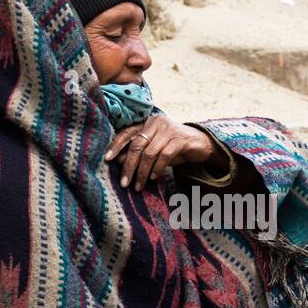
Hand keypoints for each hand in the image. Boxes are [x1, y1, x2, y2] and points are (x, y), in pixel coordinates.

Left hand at [103, 114, 220, 191]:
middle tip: (124, 183)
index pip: (126, 132)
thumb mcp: (154, 149)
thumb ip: (139, 152)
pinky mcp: (180, 139)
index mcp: (146, 122)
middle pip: (136, 145)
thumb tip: (120, 161)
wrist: (200, 144)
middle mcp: (156, 122)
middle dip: (129, 166)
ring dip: (142, 172)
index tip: (107, 160)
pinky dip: (157, 168)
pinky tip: (153, 177)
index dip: (115, 146)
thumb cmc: (172, 147)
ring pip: (149, 153)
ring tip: (138, 186)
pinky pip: (164, 156)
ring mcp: (169, 130)